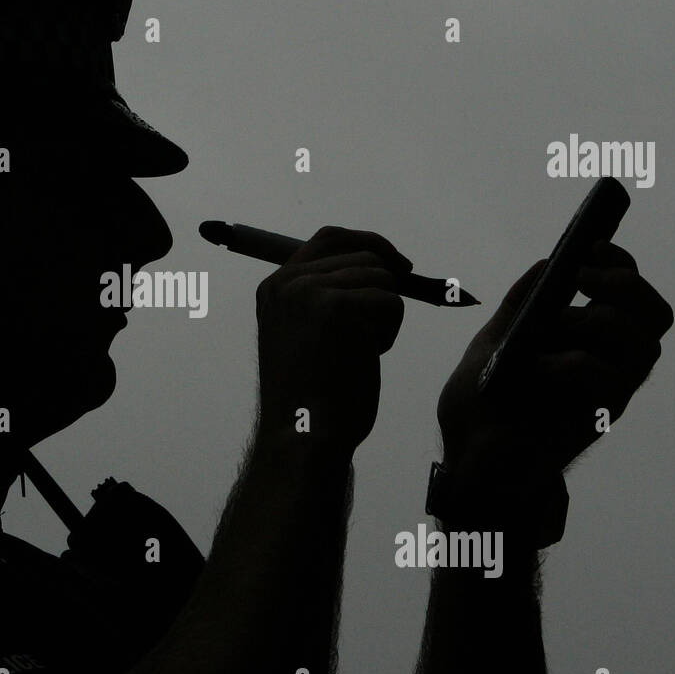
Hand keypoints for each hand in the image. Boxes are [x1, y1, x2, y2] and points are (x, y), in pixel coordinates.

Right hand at [255, 226, 408, 453]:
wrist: (303, 435)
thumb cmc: (313, 397)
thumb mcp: (306, 334)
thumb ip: (324, 297)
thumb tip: (379, 266)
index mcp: (275, 286)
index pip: (329, 238)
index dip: (370, 244)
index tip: (398, 265)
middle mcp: (287, 282)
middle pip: (363, 256)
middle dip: (385, 289)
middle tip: (381, 329)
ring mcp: (308, 291)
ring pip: (381, 280)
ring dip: (385, 318)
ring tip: (360, 352)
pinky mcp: (334, 306)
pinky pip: (390, 303)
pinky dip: (389, 333)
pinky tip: (365, 358)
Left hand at [437, 241, 672, 489]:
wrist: (468, 461)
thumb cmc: (481, 406)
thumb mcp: (494, 342)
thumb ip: (521, 305)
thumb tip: (548, 263)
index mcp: (587, 341)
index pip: (630, 293)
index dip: (620, 264)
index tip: (591, 247)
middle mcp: (608, 363)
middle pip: (655, 314)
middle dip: (625, 285)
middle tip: (583, 278)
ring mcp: (608, 392)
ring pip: (643, 345)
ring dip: (599, 322)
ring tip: (555, 327)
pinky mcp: (597, 418)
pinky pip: (606, 378)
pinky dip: (571, 362)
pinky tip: (538, 367)